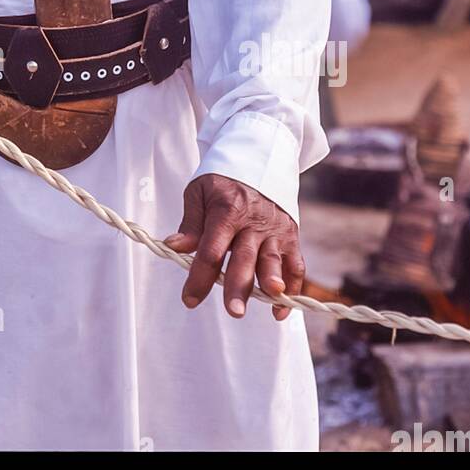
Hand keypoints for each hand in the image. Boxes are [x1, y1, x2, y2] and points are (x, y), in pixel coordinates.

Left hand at [164, 174, 303, 320]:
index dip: (199, 277)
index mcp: (227, 211)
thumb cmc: (222, 179)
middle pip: (244, 259)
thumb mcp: (199, 192)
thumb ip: (191, 223)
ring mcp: (274, 230)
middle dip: (238, 287)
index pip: (211, 250)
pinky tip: (280, 309)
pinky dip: (293, 287)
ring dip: (271, 284)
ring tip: (270, 302)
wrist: (258, 158)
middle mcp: (253, 222)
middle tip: (233, 311)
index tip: (189, 299)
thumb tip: (174, 247)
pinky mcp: (290, 236)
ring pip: (273, 261)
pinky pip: (295, 265)